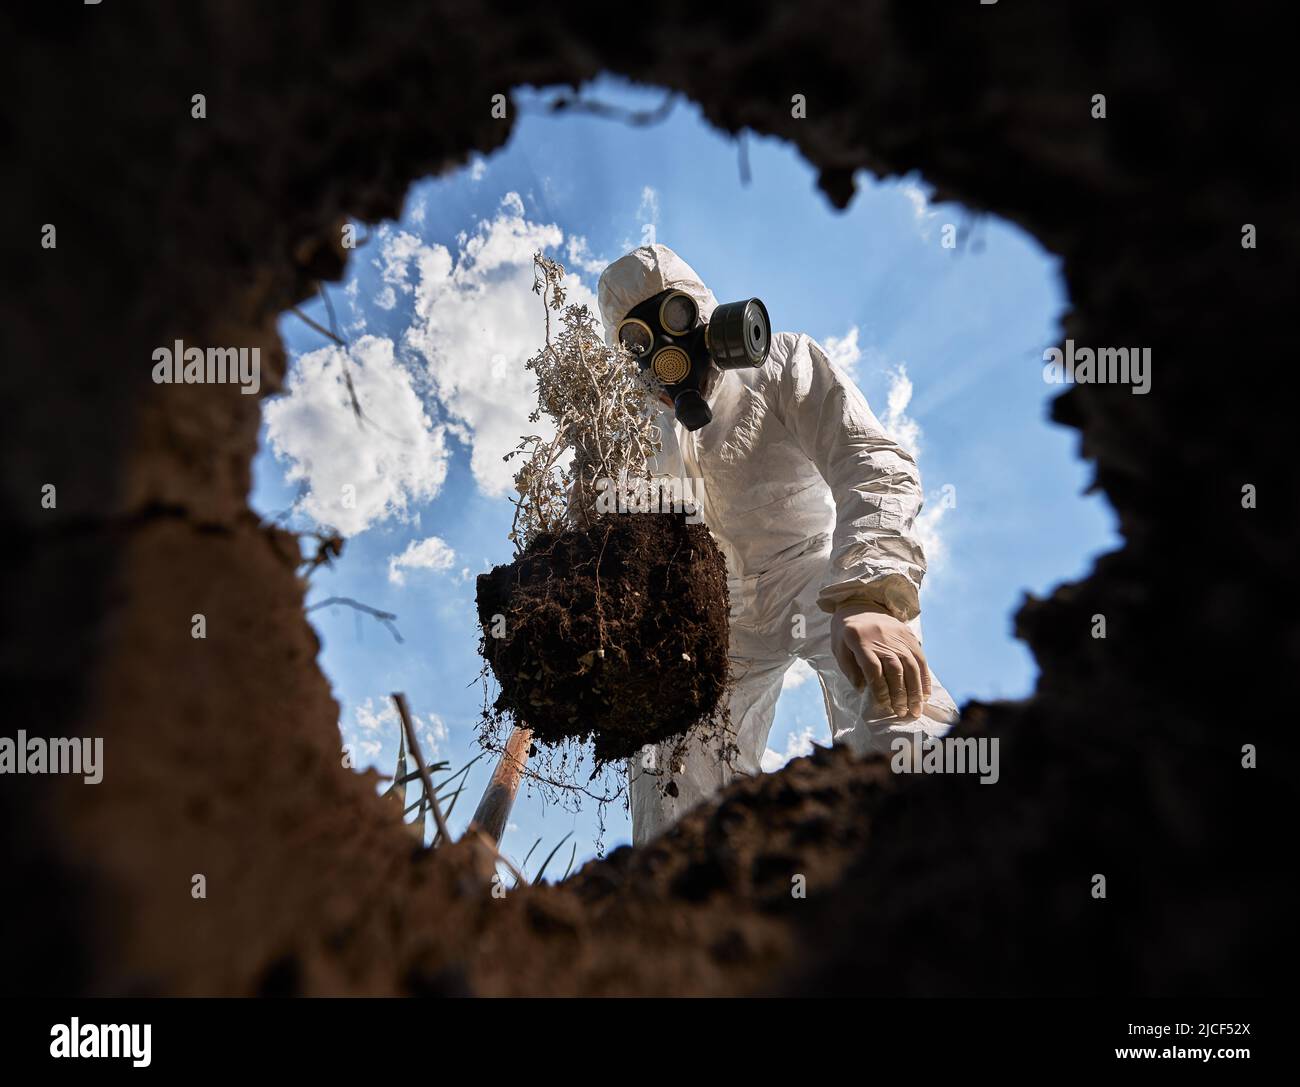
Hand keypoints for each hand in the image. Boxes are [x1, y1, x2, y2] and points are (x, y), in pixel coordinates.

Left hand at [831, 603, 931, 719]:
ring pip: (911, 665)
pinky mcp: (909, 635)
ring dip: (915, 689)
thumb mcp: (839, 649)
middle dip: (901, 693)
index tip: (883, 704)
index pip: (873, 667)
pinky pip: (920, 658)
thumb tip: (863, 690)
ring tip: (916, 708)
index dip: (879, 688)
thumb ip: (850, 670)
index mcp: (859, 640)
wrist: (859, 604)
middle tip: (903, 712)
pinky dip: (924, 677)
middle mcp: (881, 638)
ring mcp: (898, 635)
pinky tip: (925, 693)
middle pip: (895, 667)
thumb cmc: (846, 632)